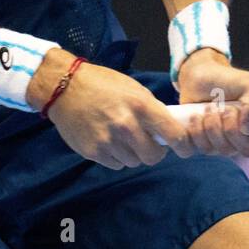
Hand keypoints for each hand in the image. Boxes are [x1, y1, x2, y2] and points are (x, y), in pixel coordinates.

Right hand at [43, 60, 195, 168]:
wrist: (65, 87)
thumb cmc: (103, 84)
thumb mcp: (133, 88)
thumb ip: (151, 109)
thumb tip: (168, 129)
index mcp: (141, 106)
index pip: (173, 134)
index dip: (182, 144)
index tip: (183, 148)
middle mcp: (126, 125)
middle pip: (153, 156)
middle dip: (154, 152)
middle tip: (148, 143)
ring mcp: (109, 141)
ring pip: (134, 162)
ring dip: (133, 153)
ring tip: (122, 137)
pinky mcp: (94, 152)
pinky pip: (116, 164)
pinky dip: (116, 156)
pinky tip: (108, 141)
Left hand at [175, 51, 248, 157]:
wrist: (199, 77)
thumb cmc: (227, 79)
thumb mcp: (248, 82)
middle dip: (233, 129)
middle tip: (225, 108)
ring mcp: (229, 143)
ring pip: (223, 151)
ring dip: (212, 126)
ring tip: (208, 108)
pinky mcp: (207, 145)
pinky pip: (200, 150)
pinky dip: (194, 132)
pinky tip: (195, 117)